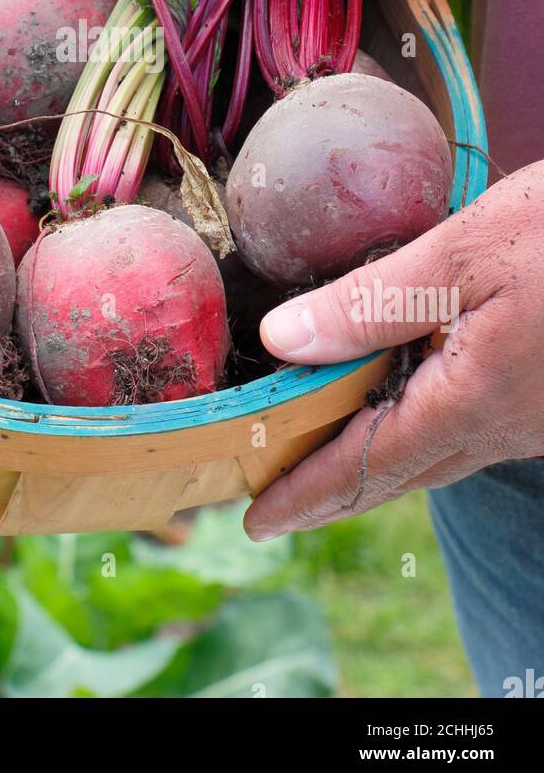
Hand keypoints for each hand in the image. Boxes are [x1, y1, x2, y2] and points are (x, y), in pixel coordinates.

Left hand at [244, 161, 543, 539]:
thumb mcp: (465, 253)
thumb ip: (370, 304)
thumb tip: (282, 341)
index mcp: (472, 400)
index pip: (368, 464)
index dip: (307, 492)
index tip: (256, 520)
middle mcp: (505, 426)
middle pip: (401, 471)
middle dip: (333, 486)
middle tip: (275, 493)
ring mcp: (534, 418)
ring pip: (440, 450)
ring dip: (377, 456)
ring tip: (323, 450)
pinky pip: (472, 426)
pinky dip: (421, 425)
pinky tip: (404, 399)